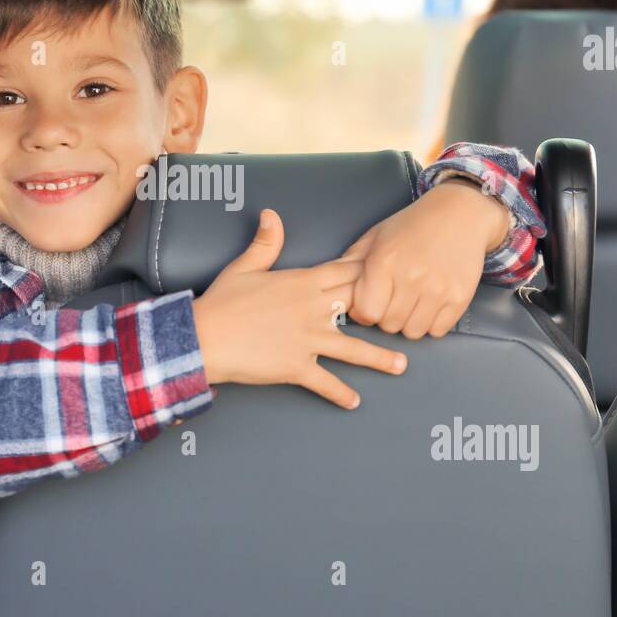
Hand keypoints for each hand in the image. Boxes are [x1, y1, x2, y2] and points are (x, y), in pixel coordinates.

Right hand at [192, 209, 407, 409]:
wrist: (203, 337)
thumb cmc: (221, 302)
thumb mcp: (243, 267)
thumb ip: (265, 243)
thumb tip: (272, 214)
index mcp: (301, 282)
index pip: (344, 271)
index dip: (370, 269)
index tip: (394, 267)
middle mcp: (311, 309)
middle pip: (359, 305)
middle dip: (388, 307)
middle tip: (413, 310)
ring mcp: (307, 339)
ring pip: (352, 348)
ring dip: (378, 358)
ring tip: (402, 366)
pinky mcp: (297, 366)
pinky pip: (324, 381)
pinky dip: (340, 393)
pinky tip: (355, 402)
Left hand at [339, 179, 510, 339]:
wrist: (460, 213)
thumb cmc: (412, 225)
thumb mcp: (376, 236)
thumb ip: (351, 262)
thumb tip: (329, 285)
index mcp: (385, 262)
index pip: (366, 312)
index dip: (364, 312)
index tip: (369, 303)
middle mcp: (412, 278)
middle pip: (389, 325)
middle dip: (386, 317)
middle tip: (392, 300)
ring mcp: (438, 289)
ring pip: (413, 332)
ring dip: (408, 322)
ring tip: (410, 303)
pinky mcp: (460, 298)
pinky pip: (437, 330)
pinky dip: (431, 323)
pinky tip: (429, 304)